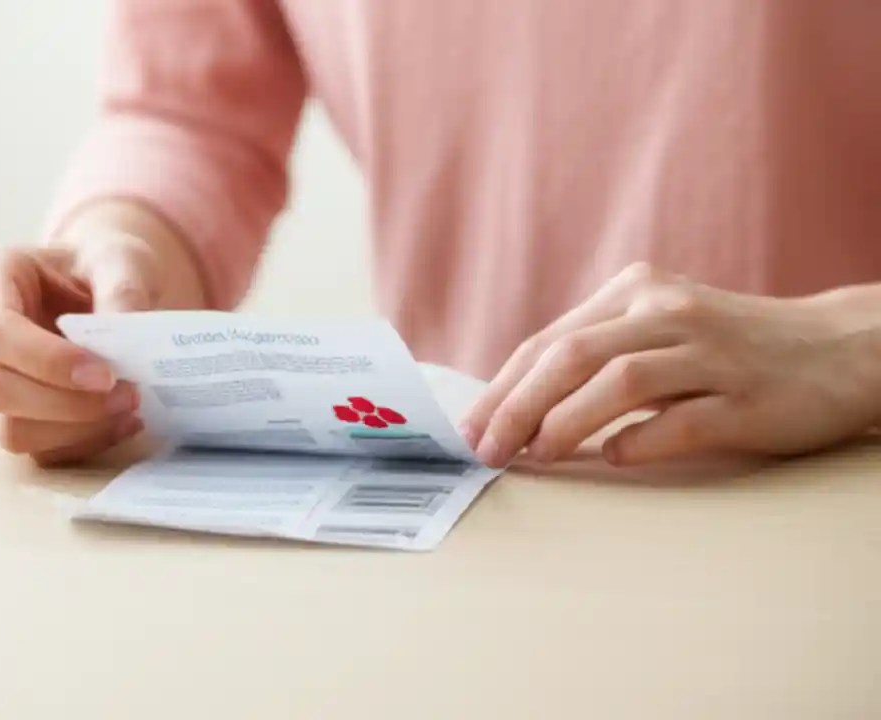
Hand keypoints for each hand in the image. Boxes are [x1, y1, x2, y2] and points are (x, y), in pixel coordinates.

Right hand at [0, 217, 181, 463]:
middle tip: (130, 394)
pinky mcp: (11, 413)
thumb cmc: (103, 263)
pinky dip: (84, 442)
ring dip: (76, 430)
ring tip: (130, 408)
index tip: (105, 374)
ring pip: (10, 429)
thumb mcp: (121, 258)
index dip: (46, 361)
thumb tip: (125, 340)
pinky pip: (37, 448)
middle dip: (66, 404)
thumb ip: (122, 291)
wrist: (104, 284)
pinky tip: (122, 422)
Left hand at [460, 263, 880, 467]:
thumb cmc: (731, 350)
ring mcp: (710, 354)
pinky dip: (640, 442)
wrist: (842, 349)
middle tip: (487, 448)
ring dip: (564, 422)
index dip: (503, 387)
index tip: (470, 428)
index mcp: (637, 292)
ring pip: (619, 381)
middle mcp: (669, 313)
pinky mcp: (747, 397)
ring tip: (534, 456)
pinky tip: (612, 458)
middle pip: (572, 355)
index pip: (550, 341)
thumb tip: (515, 404)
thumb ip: (596, 353)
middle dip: (517, 405)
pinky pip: (682, 421)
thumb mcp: (658, 329)